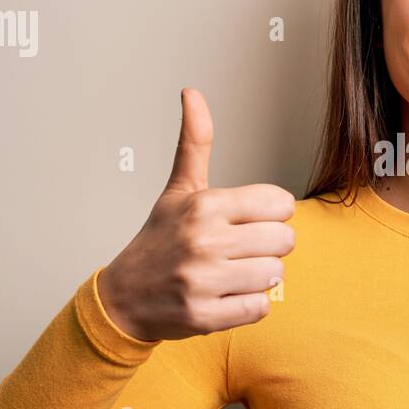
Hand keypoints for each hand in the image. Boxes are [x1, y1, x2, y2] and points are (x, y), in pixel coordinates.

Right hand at [97, 88, 294, 341]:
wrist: (123, 298)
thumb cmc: (158, 241)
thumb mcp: (179, 189)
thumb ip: (195, 142)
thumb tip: (192, 93)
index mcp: (205, 205)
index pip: (280, 204)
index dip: (271, 215)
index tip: (249, 221)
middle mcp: (205, 240)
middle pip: (284, 241)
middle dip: (268, 247)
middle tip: (240, 250)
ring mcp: (203, 280)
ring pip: (275, 275)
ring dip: (259, 277)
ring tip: (231, 273)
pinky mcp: (205, 316)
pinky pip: (260, 308)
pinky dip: (249, 305)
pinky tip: (225, 296)